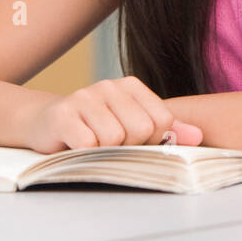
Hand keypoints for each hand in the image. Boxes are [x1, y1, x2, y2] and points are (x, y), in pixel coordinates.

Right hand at [21, 76, 203, 152]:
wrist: (43, 124)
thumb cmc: (94, 128)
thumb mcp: (131, 126)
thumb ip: (166, 130)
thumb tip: (198, 136)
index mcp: (131, 86)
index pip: (163, 120)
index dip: (152, 140)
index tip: (133, 142)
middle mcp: (109, 86)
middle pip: (141, 130)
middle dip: (128, 147)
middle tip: (109, 146)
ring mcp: (84, 97)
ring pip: (114, 140)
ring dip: (103, 152)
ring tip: (91, 144)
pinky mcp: (62, 115)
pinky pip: (88, 146)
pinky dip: (84, 154)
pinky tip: (75, 146)